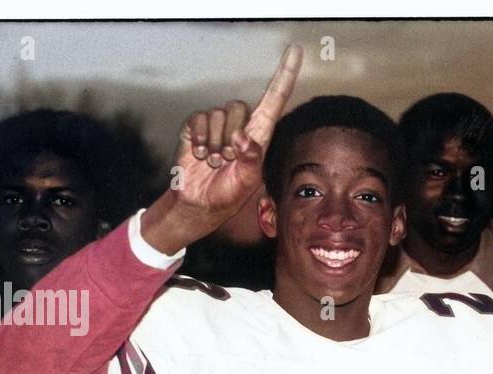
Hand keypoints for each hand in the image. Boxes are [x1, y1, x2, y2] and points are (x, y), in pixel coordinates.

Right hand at [141, 44, 302, 253]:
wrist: (200, 202)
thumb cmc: (229, 194)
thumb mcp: (247, 181)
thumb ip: (251, 160)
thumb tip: (242, 139)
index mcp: (260, 135)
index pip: (275, 99)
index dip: (285, 75)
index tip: (295, 51)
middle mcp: (240, 125)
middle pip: (239, 107)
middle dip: (230, 137)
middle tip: (225, 160)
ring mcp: (218, 125)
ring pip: (217, 114)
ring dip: (212, 143)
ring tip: (212, 161)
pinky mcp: (196, 127)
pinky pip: (198, 119)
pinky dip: (197, 139)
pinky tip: (198, 155)